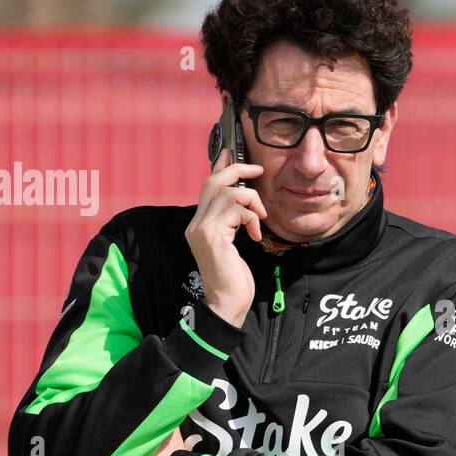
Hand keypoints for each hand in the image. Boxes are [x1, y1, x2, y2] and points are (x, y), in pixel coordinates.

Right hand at [187, 147, 266, 327]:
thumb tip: (244, 202)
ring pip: (228, 193)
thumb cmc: (234, 278)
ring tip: (260, 219)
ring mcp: (201, 228)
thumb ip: (233, 223)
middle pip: (214, 181)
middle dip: (238, 170)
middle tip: (259, 171)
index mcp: (199, 224)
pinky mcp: (212, 235)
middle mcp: (195, 223)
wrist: (227, 303)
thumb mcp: (233, 244)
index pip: (208, 186)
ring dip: (252, 201)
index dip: (221, 166)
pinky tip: (255, 236)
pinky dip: (252, 218)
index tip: (233, 152)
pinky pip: (237, 210)